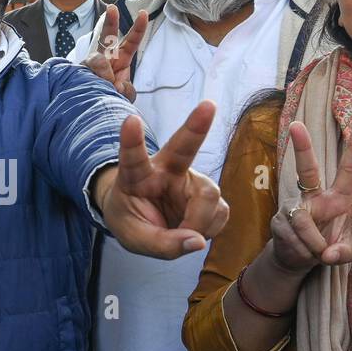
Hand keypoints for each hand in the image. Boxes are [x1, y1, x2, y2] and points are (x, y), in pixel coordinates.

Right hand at [82, 5, 146, 101]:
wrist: (91, 104)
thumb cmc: (111, 95)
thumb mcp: (125, 94)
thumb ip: (127, 90)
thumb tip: (116, 84)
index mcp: (121, 58)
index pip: (131, 41)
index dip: (138, 27)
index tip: (143, 13)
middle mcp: (106, 56)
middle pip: (108, 35)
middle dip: (111, 20)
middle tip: (112, 8)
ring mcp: (90, 63)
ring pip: (96, 58)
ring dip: (104, 73)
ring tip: (107, 85)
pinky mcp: (79, 72)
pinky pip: (87, 75)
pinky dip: (95, 83)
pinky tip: (95, 89)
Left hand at [93, 100, 228, 258]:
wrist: (144, 219)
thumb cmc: (132, 220)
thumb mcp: (134, 239)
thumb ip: (162, 245)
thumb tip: (198, 242)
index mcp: (136, 176)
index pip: (132, 158)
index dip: (131, 140)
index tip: (131, 120)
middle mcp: (166, 170)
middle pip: (183, 147)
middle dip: (196, 127)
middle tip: (208, 105)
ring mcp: (190, 179)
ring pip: (208, 195)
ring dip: (200, 221)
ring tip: (184, 235)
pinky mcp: (208, 193)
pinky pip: (220, 212)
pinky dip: (209, 228)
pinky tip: (195, 229)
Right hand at [269, 118, 351, 273]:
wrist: (297, 259)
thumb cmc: (327, 247)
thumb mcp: (345, 252)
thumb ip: (344, 253)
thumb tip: (328, 254)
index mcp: (337, 198)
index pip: (348, 170)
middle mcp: (313, 196)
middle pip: (306, 169)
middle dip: (301, 147)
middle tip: (296, 125)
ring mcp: (293, 207)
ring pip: (302, 222)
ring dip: (313, 243)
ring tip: (317, 254)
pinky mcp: (279, 221)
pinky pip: (293, 238)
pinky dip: (303, 252)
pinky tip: (303, 254)